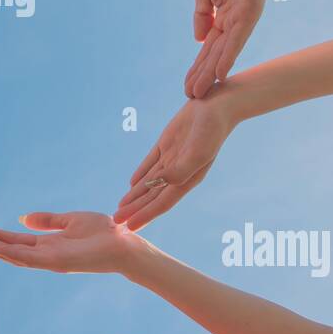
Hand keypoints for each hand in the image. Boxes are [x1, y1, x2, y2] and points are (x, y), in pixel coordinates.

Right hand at [0, 211, 140, 273]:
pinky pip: (29, 258)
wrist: (124, 244)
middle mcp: (45, 255)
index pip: (16, 241)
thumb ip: (47, 221)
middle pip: (10, 250)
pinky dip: (11, 254)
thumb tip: (23, 218)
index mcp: (48, 244)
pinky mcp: (57, 262)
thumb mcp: (70, 220)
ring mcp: (50, 260)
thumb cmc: (103, 232)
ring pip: (15, 256)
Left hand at [113, 92, 237, 230]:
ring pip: (148, 182)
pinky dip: (140, 174)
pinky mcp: (166, 144)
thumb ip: (182, 168)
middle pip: (152, 196)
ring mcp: (172, 158)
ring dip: (134, 196)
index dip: (145, 215)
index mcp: (187, 178)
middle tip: (115, 221)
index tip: (129, 227)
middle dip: (134, 209)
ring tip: (120, 208)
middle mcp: (178, 172)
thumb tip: (162, 182)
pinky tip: (131, 183)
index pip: (162, 202)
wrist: (216, 106)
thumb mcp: (199, 151)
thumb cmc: (211, 130)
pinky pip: (150, 163)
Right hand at [185, 0, 272, 98]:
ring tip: (199, 93)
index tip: (185, 86)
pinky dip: (227, 57)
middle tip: (189, 99)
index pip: (207, 49)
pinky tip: (219, 74)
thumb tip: (198, 39)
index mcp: (223, 18)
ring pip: (224, 53)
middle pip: (214, 56)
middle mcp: (234, 24)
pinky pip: (236, 40)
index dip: (196, 67)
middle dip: (201, 77)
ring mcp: (242, 20)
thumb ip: (201, 15)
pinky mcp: (248, 13)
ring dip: (210, 74)